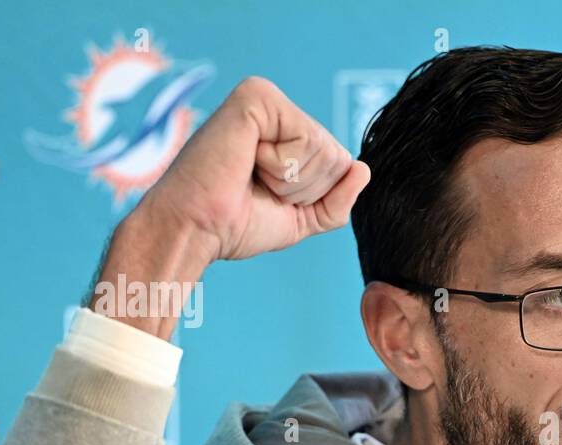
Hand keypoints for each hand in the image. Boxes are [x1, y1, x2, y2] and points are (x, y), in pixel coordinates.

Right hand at [139, 75, 370, 261]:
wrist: (198, 230)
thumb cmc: (238, 223)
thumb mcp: (302, 218)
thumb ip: (336, 199)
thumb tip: (363, 169)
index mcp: (285, 132)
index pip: (340, 164)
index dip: (313, 195)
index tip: (268, 194)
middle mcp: (277, 109)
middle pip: (338, 156)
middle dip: (305, 188)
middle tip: (258, 186)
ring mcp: (266, 98)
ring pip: (326, 151)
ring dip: (291, 181)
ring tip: (251, 175)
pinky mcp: (257, 96)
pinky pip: (307, 141)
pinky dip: (282, 166)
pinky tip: (248, 160)